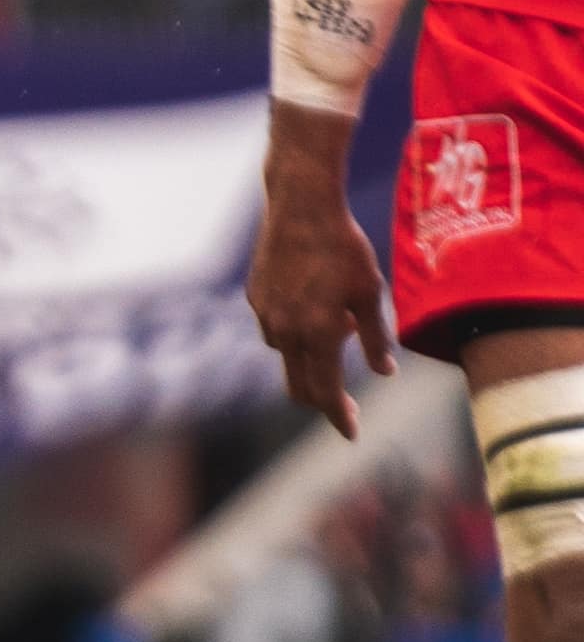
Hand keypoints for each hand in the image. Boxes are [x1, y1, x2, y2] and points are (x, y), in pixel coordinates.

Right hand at [243, 175, 396, 433]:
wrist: (300, 207)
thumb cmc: (344, 248)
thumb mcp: (370, 293)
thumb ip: (376, 338)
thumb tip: (386, 373)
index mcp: (318, 333)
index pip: (326, 391)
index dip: (338, 416)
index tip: (350, 434)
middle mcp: (286, 331)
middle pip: (299, 385)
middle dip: (321, 401)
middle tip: (345, 406)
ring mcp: (266, 314)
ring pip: (286, 356)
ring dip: (309, 360)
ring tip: (338, 331)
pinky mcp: (255, 296)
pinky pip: (274, 328)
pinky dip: (295, 333)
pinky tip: (312, 307)